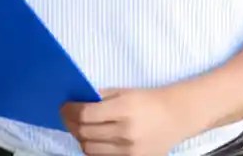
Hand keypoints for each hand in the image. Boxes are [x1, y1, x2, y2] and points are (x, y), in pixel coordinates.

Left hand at [61, 88, 199, 155]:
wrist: (177, 116)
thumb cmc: (148, 100)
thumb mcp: (124, 92)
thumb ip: (100, 97)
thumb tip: (75, 102)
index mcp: (125, 108)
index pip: (86, 114)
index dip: (70, 110)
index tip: (65, 106)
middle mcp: (126, 131)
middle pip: (84, 132)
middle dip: (71, 123)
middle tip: (68, 116)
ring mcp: (129, 150)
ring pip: (89, 148)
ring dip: (81, 137)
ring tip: (82, 128)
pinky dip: (93, 149)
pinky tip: (95, 140)